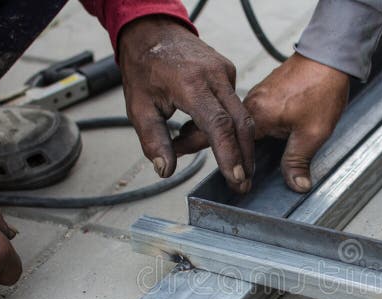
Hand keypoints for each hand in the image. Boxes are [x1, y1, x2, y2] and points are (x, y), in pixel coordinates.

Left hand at [118, 15, 254, 192]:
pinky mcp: (230, 73)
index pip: (218, 125)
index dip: (229, 153)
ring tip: (186, 140)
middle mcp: (214, 76)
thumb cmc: (145, 68)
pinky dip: (219, 124)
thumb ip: (153, 140)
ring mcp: (226, 73)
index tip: (236, 177)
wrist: (153, 32)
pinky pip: (232, 107)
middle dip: (243, 157)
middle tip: (240, 184)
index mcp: (190, 84)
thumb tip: (166, 170)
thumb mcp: (138, 107)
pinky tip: (195, 123)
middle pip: (240, 123)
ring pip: (236, 118)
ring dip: (221, 140)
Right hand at [175, 53, 349, 192]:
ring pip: (230, 119)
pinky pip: (243, 114)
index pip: (220, 134)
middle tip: (179, 147)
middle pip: (219, 125)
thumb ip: (298, 161)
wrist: (329, 58)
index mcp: (257, 115)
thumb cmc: (321, 89)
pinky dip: (231, 123)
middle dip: (199, 137)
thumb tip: (296, 186)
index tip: (178, 150)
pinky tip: (230, 131)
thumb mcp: (313, 132)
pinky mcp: (266, 95)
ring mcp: (258, 98)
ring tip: (196, 141)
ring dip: (216, 131)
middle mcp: (252, 104)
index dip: (198, 144)